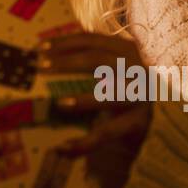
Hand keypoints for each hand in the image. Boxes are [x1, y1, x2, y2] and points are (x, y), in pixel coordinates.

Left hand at [35, 32, 152, 166]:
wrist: (145, 128)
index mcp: (127, 51)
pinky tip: (63, 147)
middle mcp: (138, 69)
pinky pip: (108, 133)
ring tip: (60, 104)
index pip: (93, 40)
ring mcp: (141, 96)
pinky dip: (84, 143)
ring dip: (84, 100)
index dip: (67, 42)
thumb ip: (86, 61)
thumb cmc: (118, 93)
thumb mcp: (107, 72)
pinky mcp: (139, 124)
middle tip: (42, 68)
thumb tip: (46, 56)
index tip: (41, 47)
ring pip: (110, 97)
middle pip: (99, 60)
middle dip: (68, 62)